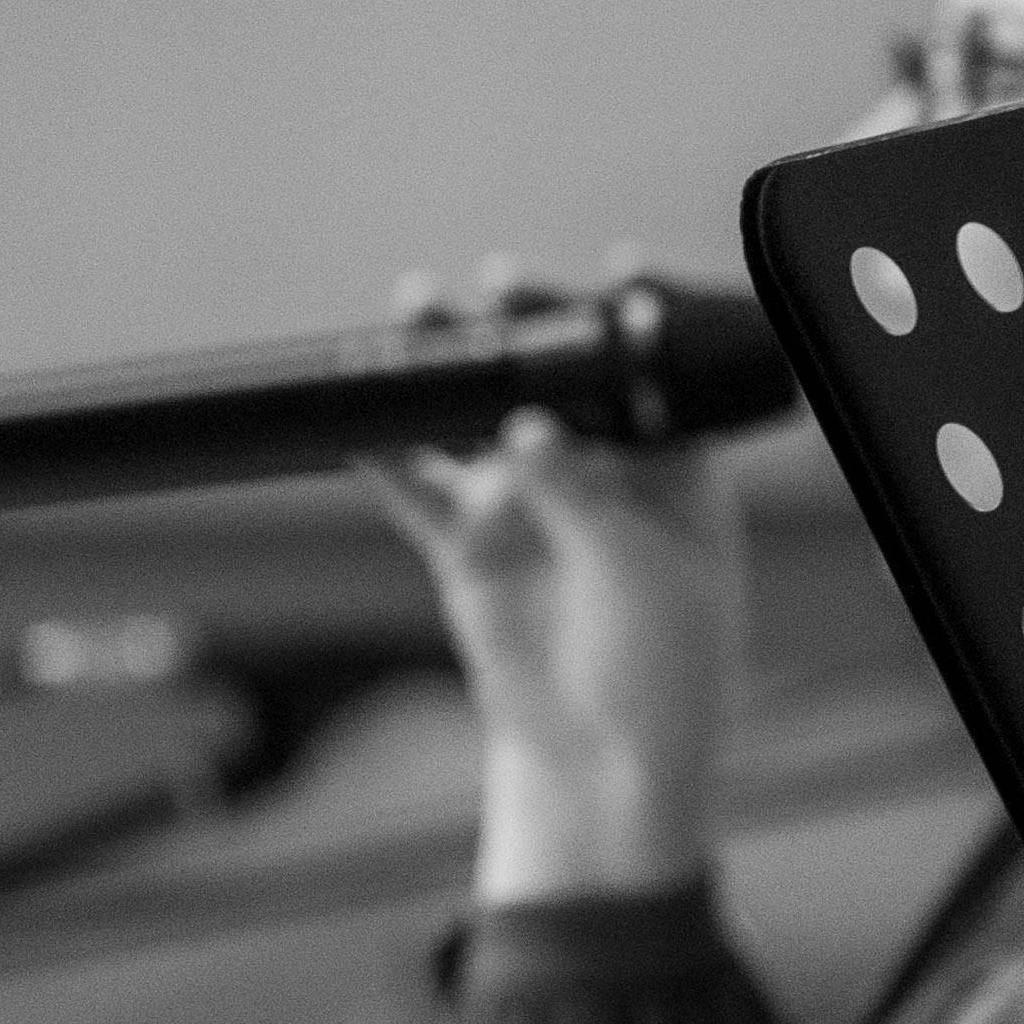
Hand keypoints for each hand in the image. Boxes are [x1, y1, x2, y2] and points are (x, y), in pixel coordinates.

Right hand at [356, 266, 745, 903]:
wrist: (604, 757)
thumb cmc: (663, 665)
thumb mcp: (637, 574)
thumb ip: (583, 495)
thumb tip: (530, 425)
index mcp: (672, 465)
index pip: (649, 375)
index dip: (632, 321)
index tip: (620, 266)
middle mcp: (598, 467)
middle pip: (553, 377)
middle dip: (523, 326)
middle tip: (490, 284)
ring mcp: (528, 497)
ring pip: (477, 413)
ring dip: (446, 365)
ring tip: (414, 309)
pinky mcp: (469, 537)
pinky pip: (416, 480)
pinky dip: (383, 447)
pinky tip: (351, 413)